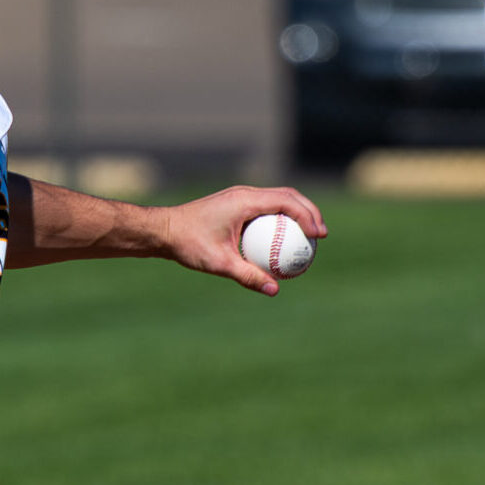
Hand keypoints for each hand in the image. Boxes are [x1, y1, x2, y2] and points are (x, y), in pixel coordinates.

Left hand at [156, 185, 326, 295]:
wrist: (163, 230)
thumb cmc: (188, 243)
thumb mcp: (219, 263)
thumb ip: (248, 276)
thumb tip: (274, 290)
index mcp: (244, 201)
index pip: (286, 202)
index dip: (308, 216)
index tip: (319, 236)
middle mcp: (244, 194)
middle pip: (288, 195)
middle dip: (309, 212)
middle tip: (321, 236)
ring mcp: (240, 197)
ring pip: (278, 199)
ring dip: (297, 213)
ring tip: (309, 237)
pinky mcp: (236, 204)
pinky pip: (265, 209)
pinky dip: (280, 219)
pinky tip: (283, 242)